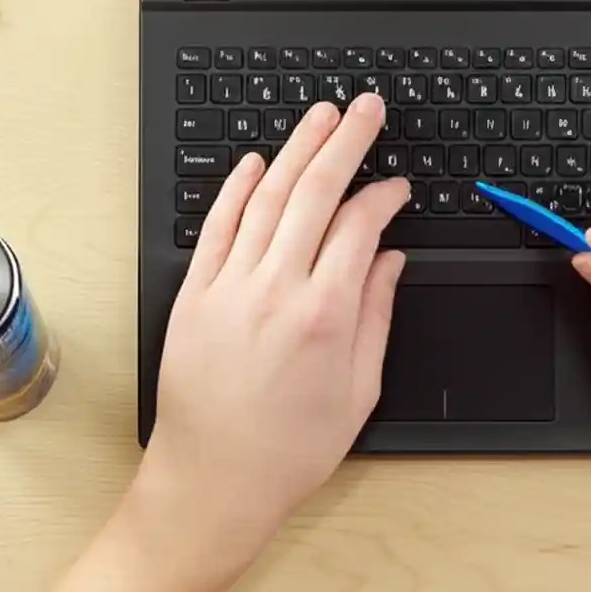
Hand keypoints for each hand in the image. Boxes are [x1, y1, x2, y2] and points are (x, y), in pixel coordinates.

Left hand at [142, 93, 408, 548]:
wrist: (214, 482)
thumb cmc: (290, 449)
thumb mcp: (359, 391)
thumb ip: (377, 316)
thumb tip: (390, 262)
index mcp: (325, 315)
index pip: (360, 226)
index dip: (384, 196)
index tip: (397, 186)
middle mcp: (275, 291)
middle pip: (316, 193)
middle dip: (346, 142)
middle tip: (367, 109)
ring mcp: (228, 289)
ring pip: (267, 199)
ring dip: (295, 150)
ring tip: (320, 116)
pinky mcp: (193, 297)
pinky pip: (217, 228)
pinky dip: (237, 190)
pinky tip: (256, 163)